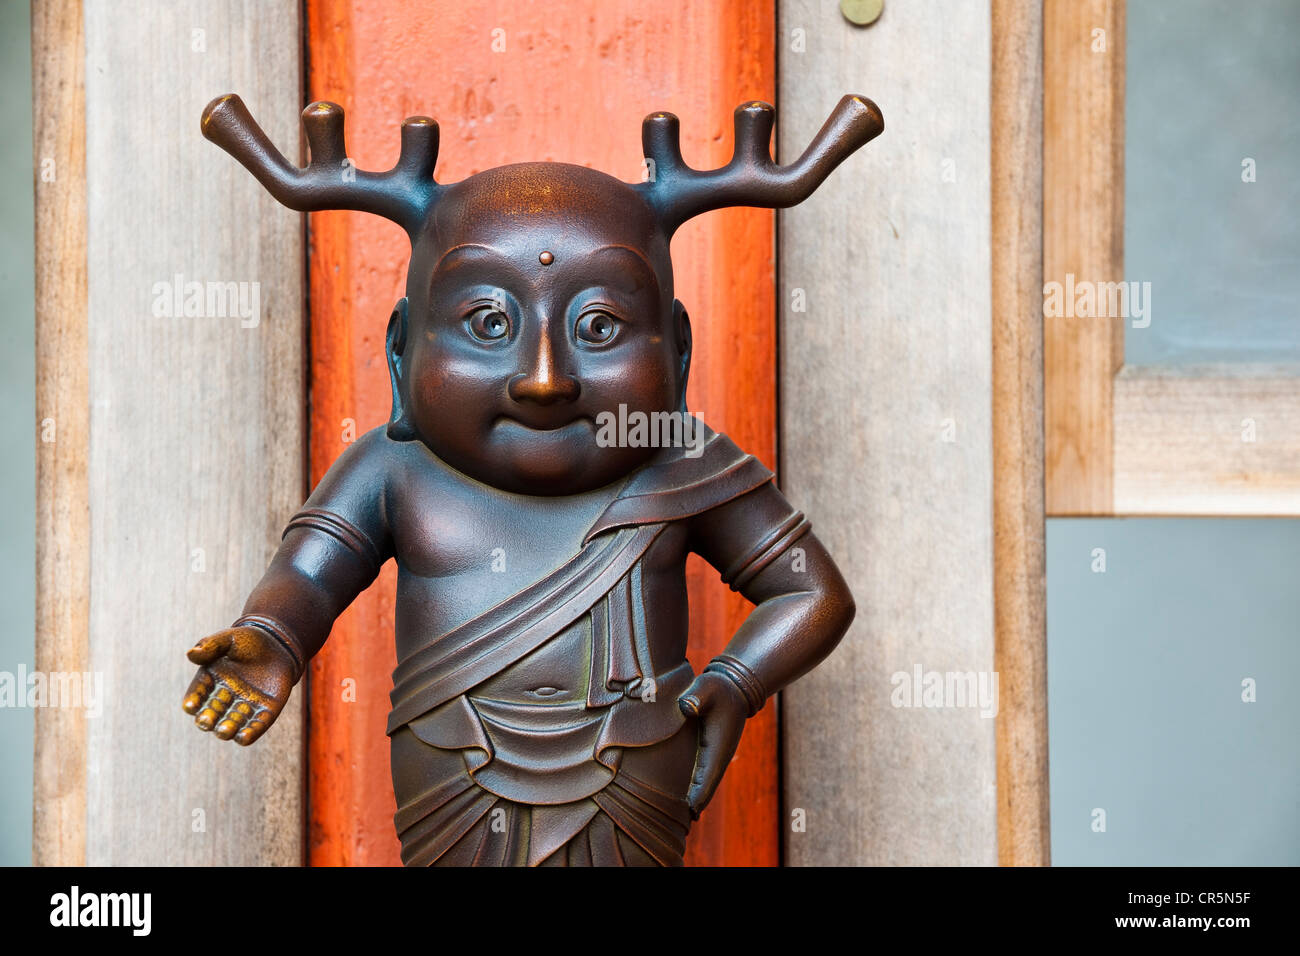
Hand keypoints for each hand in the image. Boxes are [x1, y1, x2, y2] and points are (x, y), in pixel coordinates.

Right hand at [181, 626, 295, 745]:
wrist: (279, 645)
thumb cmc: (249, 640)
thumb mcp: (228, 638)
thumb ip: (210, 645)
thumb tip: (190, 653)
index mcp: (211, 680)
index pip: (198, 693)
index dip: (193, 700)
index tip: (190, 706)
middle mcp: (225, 697)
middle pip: (213, 712)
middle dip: (208, 718)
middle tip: (206, 722)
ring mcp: (245, 705)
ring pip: (233, 722)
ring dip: (228, 729)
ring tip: (224, 731)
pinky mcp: (266, 711)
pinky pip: (257, 724)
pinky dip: (251, 732)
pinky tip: (244, 739)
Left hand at [677, 670, 749, 819]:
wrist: (733, 686)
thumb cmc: (719, 687)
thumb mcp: (707, 687)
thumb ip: (697, 696)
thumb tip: (686, 707)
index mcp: (718, 745)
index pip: (708, 775)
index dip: (699, 794)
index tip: (691, 811)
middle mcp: (718, 753)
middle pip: (705, 785)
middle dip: (695, 803)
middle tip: (682, 824)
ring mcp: (714, 753)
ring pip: (703, 781)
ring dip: (694, 797)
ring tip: (680, 817)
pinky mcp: (708, 749)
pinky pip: (700, 773)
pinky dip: (694, 786)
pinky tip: (682, 796)